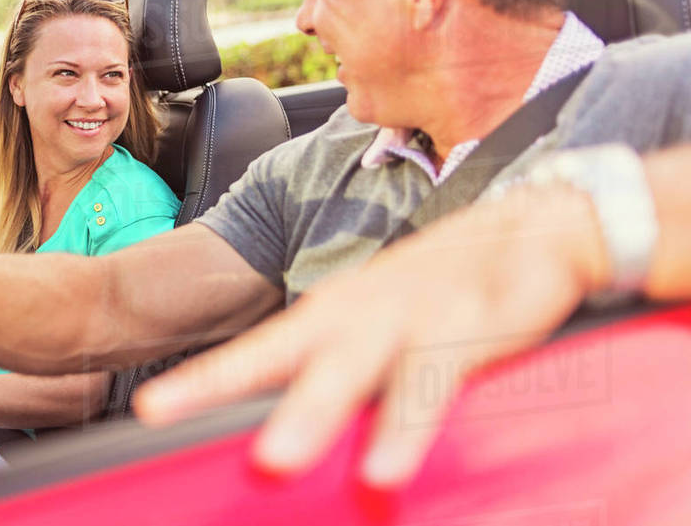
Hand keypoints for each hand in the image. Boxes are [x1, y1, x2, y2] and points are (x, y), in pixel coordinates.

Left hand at [134, 185, 604, 486]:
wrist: (537, 225)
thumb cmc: (439, 288)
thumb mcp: (377, 327)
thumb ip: (335, 373)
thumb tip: (284, 431)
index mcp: (337, 314)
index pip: (262, 349)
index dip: (207, 379)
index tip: (153, 409)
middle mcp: (369, 313)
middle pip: (304, 358)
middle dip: (262, 402)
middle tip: (234, 456)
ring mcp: (424, 314)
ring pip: (374, 369)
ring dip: (334, 415)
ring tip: (299, 466)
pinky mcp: (484, 323)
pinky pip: (446, 378)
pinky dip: (415, 421)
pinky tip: (391, 464)